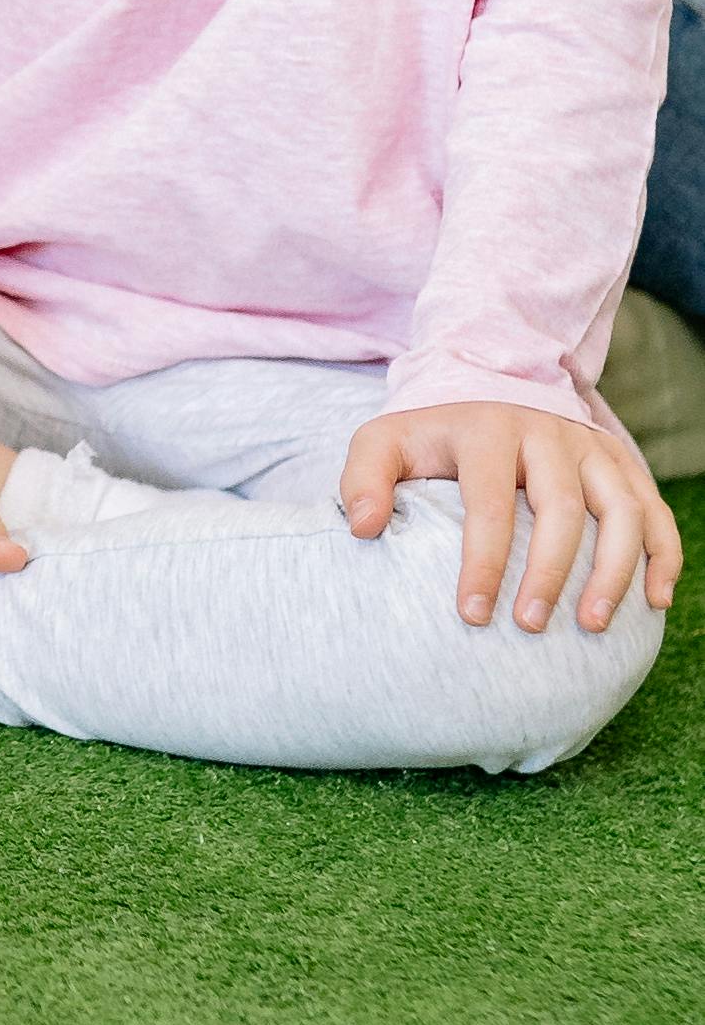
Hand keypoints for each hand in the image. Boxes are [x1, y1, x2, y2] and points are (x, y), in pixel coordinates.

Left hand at [341, 402, 683, 633]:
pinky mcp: (621, 463)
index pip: (488, 500)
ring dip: (614, 570)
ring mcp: (589, 447)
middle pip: (560, 506)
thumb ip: (363, 478)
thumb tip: (362, 528)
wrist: (488, 397)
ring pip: (620, 507)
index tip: (470, 615)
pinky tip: (655, 601)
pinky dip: (663, 554)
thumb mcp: (385, 444)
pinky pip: (654, 509)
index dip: (482, 561)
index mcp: (487, 428)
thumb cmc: (434, 440)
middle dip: (548, 572)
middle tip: (529, 627)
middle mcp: (547, 433)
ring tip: (592, 625)